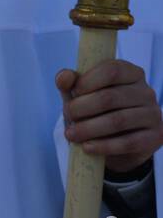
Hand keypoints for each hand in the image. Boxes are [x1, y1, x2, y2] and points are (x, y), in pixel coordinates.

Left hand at [57, 59, 162, 173]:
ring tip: (71, 134)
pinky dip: (104, 146)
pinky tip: (87, 147)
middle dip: (82, 108)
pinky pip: (128, 142)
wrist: (116, 144)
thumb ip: (71, 84)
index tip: (72, 94)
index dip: (87, 81)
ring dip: (88, 129)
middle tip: (68, 116)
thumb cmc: (96, 111)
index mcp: (130, 73)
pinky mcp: (155, 137)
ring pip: (118, 121)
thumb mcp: (81, 96)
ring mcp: (153, 114)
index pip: (111, 70)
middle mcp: (146, 92)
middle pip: (110, 97)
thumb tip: (63, 76)